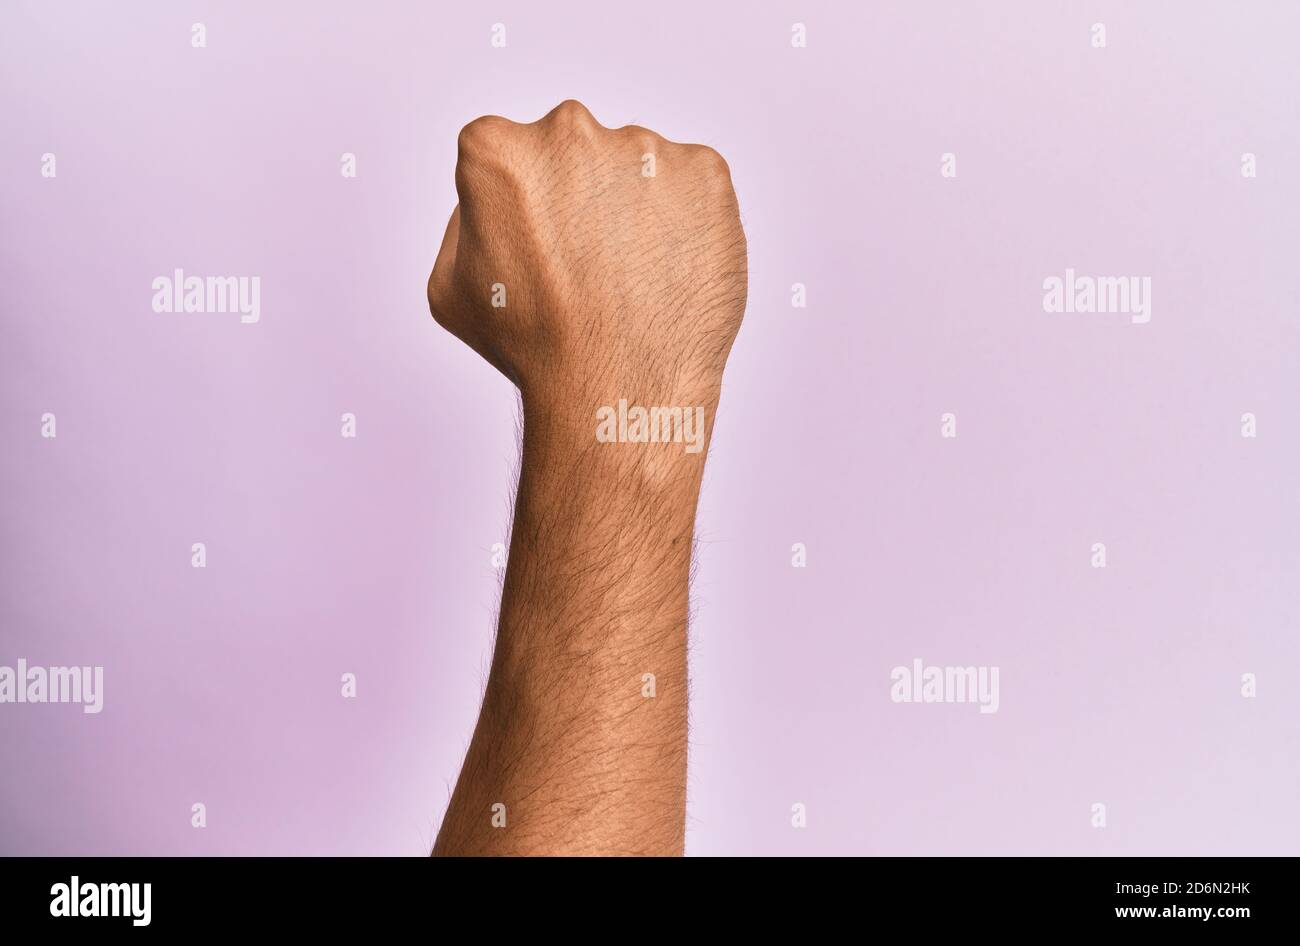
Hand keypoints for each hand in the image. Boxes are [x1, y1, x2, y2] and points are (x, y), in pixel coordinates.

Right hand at [427, 100, 746, 414]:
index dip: (522, 207)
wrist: (619, 386)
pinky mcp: (705, 171)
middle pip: (573, 150)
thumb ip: (464, 220)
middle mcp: (568, 129)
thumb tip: (493, 197)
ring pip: (637, 166)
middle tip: (588, 266)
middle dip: (579, 195)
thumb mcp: (450, 288)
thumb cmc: (533, 348)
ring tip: (633, 278)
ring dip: (636, 207)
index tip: (539, 248)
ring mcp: (643, 147)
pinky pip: (695, 185)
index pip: (507, 154)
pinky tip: (671, 272)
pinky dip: (690, 220)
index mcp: (496, 148)